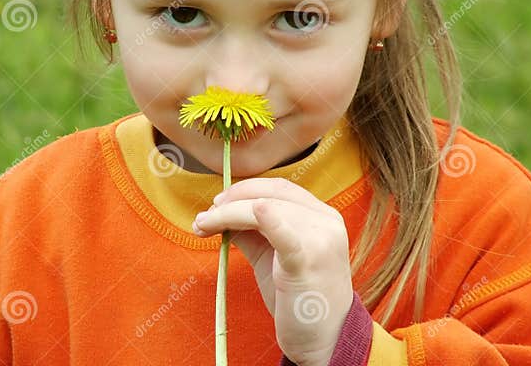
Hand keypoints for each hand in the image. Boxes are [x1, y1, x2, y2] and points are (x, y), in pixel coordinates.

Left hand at [192, 177, 353, 365]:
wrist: (326, 341)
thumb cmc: (300, 299)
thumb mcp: (273, 258)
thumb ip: (252, 233)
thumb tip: (219, 213)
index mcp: (322, 216)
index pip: (280, 188)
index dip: (246, 189)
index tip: (218, 202)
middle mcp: (326, 221)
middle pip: (271, 195)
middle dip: (232, 201)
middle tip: (205, 216)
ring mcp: (320, 239)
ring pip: (265, 210)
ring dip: (228, 214)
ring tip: (204, 225)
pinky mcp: (307, 261)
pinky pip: (282, 233)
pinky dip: (263, 219)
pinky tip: (239, 213)